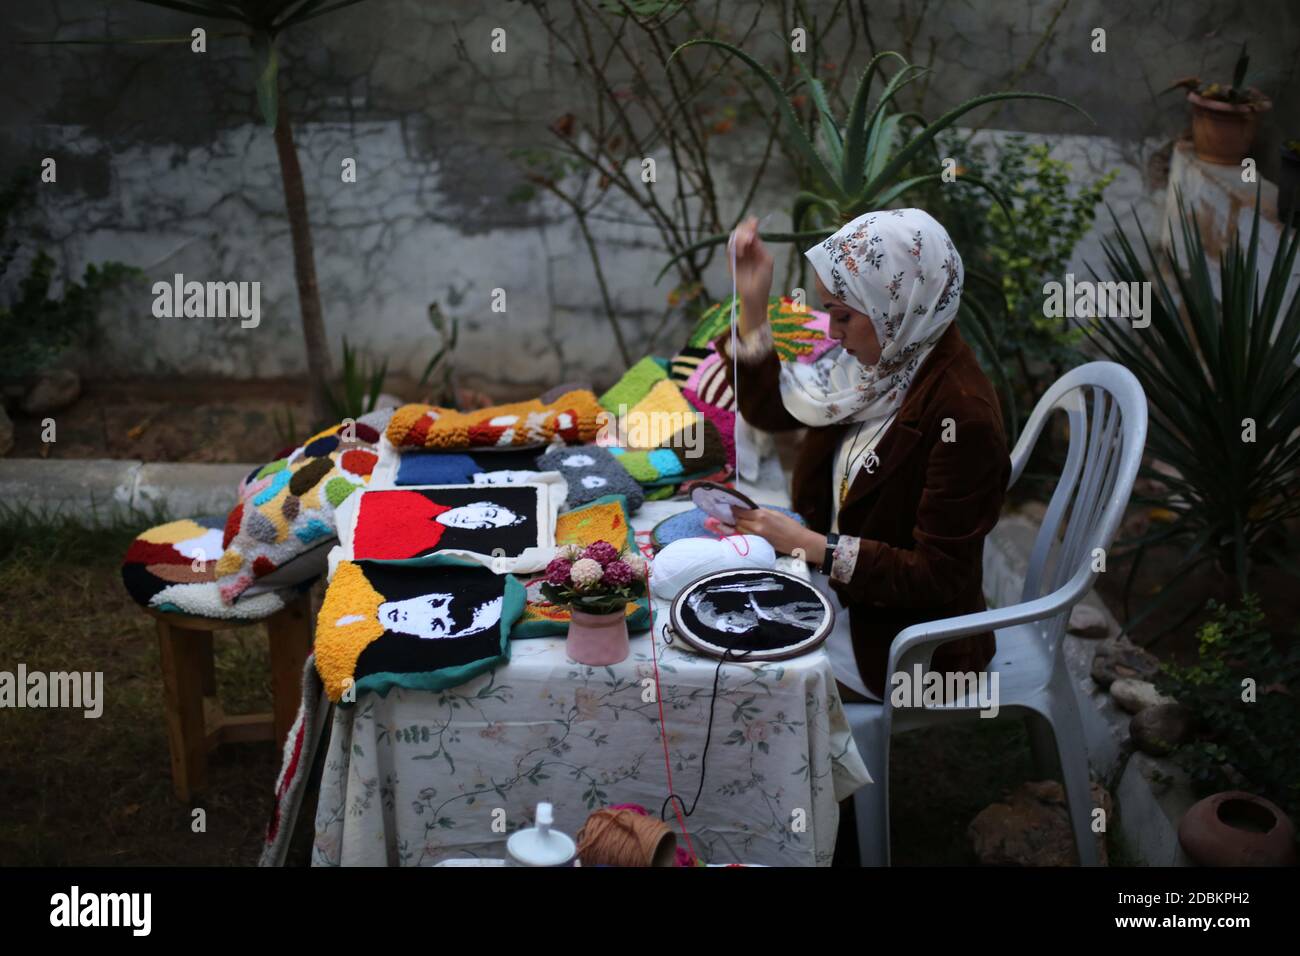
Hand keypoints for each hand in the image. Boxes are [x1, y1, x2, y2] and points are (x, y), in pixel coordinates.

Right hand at [729, 217, 773, 332]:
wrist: (755, 295)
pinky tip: (741, 251)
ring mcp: (737, 255)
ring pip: (733, 238)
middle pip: (740, 231)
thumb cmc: (764, 280)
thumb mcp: (766, 260)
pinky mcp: (730, 262)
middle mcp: (745, 249)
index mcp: (756, 247)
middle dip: (744, 230)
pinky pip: (729, 249)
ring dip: (739, 238)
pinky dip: (734, 247)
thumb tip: (751, 234)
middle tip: (750, 237)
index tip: (754, 221)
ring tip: (746, 244)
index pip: (751, 231)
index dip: (751, 224)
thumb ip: (759, 247)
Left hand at [730, 507, 824, 560]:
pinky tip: (741, 531)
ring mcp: (757, 536)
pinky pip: (746, 537)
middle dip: (734, 518)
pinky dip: (742, 534)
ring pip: (740, 530)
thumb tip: (752, 511)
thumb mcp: (776, 514)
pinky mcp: (759, 544)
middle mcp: (757, 525)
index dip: (734, 510)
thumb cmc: (791, 527)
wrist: (800, 542)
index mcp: (762, 515)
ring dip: (736, 526)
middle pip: (738, 521)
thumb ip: (763, 512)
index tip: (730, 507)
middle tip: (730, 516)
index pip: (741, 512)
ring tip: (734, 523)